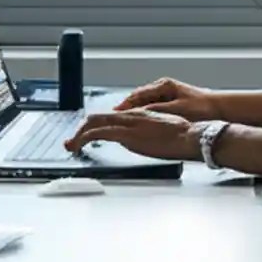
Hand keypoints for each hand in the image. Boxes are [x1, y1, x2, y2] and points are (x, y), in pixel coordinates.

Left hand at [64, 109, 199, 160]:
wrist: (190, 136)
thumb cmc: (181, 136)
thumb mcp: (159, 131)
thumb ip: (145, 133)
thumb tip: (138, 140)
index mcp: (137, 114)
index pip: (109, 116)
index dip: (93, 125)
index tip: (86, 135)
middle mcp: (129, 115)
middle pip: (97, 117)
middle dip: (81, 129)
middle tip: (72, 141)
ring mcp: (127, 123)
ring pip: (94, 123)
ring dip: (78, 135)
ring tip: (71, 146)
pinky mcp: (126, 134)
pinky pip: (98, 133)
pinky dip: (84, 138)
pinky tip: (79, 146)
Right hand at [114, 77, 219, 122]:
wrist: (221, 108)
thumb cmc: (202, 108)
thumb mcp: (175, 110)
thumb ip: (156, 111)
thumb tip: (137, 114)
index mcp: (163, 86)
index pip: (136, 95)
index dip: (124, 106)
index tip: (113, 114)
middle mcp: (164, 87)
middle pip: (139, 99)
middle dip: (127, 109)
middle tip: (115, 120)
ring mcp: (168, 94)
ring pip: (146, 103)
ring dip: (136, 113)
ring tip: (126, 123)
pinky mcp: (173, 102)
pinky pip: (154, 107)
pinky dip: (146, 115)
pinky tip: (144, 124)